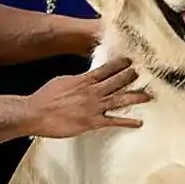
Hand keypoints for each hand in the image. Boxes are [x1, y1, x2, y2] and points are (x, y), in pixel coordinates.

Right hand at [26, 57, 150, 137]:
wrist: (36, 113)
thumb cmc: (45, 97)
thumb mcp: (63, 81)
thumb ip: (77, 80)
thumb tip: (85, 78)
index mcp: (84, 80)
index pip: (106, 69)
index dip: (120, 64)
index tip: (130, 60)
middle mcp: (92, 92)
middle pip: (116, 81)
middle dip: (131, 77)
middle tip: (144, 74)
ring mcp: (93, 107)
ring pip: (119, 99)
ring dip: (135, 96)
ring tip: (148, 95)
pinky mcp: (92, 122)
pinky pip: (113, 121)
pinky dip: (127, 122)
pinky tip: (138, 122)